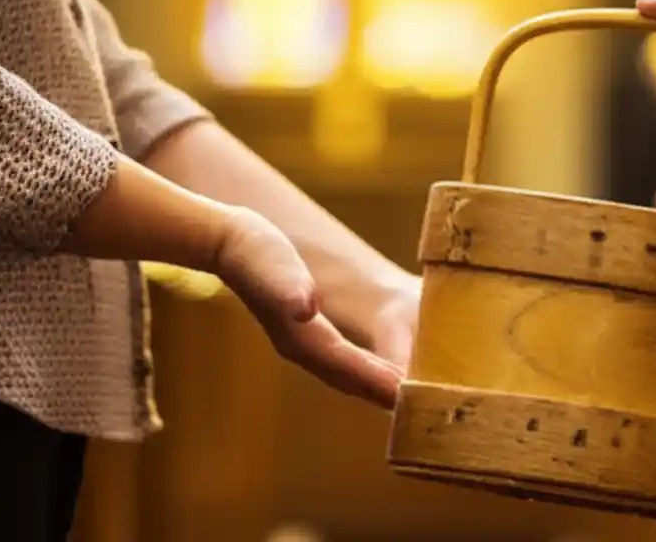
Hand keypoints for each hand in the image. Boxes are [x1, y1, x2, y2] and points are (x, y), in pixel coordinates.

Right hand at [214, 207, 404, 407]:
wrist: (228, 244)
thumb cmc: (253, 250)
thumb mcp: (271, 264)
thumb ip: (287, 287)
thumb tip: (305, 307)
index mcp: (297, 336)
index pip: (344, 365)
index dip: (375, 380)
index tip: (407, 396)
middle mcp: (302, 348)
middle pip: (350, 380)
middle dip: (384, 396)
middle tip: (427, 412)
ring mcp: (305, 345)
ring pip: (350, 376)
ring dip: (381, 389)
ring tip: (419, 402)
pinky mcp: (311, 335)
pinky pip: (349, 363)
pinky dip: (372, 373)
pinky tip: (395, 374)